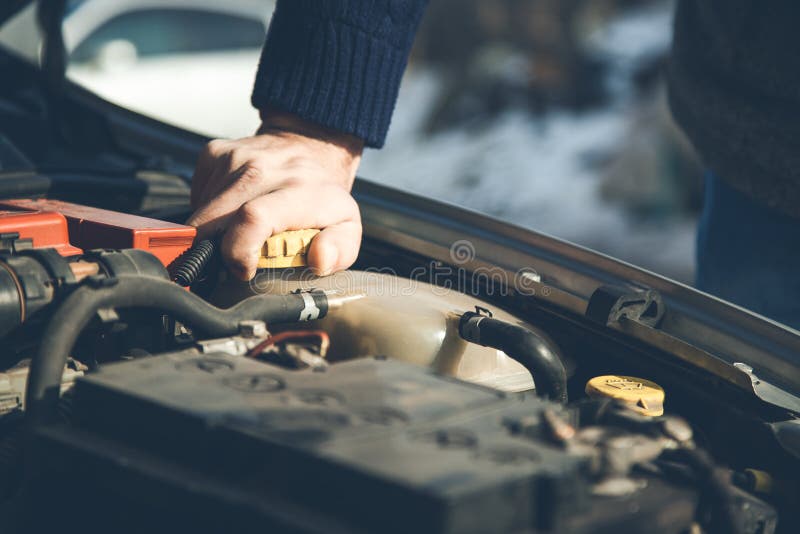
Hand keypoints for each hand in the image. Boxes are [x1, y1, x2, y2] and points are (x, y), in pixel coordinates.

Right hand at [187, 109, 363, 280]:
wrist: (309, 146)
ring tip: (242, 230)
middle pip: (214, 223)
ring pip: (202, 214)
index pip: (253, 218)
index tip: (243, 269)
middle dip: (217, 251)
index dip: (238, 252)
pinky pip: (197, 196)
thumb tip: (319, 260)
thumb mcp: (346, 226)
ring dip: (215, 232)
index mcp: (298, 191)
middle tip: (238, 258)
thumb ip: (339, 250)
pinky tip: (232, 209)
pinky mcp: (216, 153)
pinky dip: (209, 211)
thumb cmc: (322, 196)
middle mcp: (264, 170)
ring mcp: (235, 159)